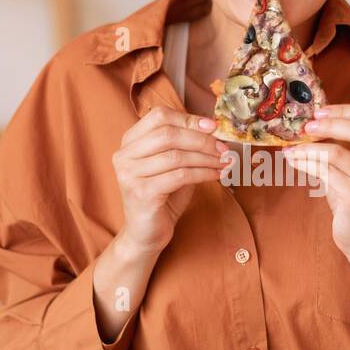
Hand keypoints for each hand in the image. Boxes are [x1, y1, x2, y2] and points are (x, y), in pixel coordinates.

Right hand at [112, 107, 225, 255]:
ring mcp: (130, 174)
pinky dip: (202, 173)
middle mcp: (124, 155)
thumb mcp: (173, 164)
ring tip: (224, 162)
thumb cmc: (163, 196)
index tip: (213, 127)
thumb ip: (184, 145)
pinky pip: (179, 176)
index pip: (159, 116)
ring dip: (206, 158)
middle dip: (201, 140)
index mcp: (130, 141)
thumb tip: (213, 128)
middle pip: (168, 134)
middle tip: (223, 148)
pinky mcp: (141, 193)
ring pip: (176, 156)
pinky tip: (216, 175)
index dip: (188, 119)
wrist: (147, 233)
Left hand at [283, 103, 349, 260]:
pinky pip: (326, 173)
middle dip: (330, 124)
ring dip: (308, 148)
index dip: (344, 109)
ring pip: (337, 153)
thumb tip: (310, 121)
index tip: (320, 112)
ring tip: (292, 148)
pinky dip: (305, 164)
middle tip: (306, 127)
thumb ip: (342, 145)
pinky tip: (294, 161)